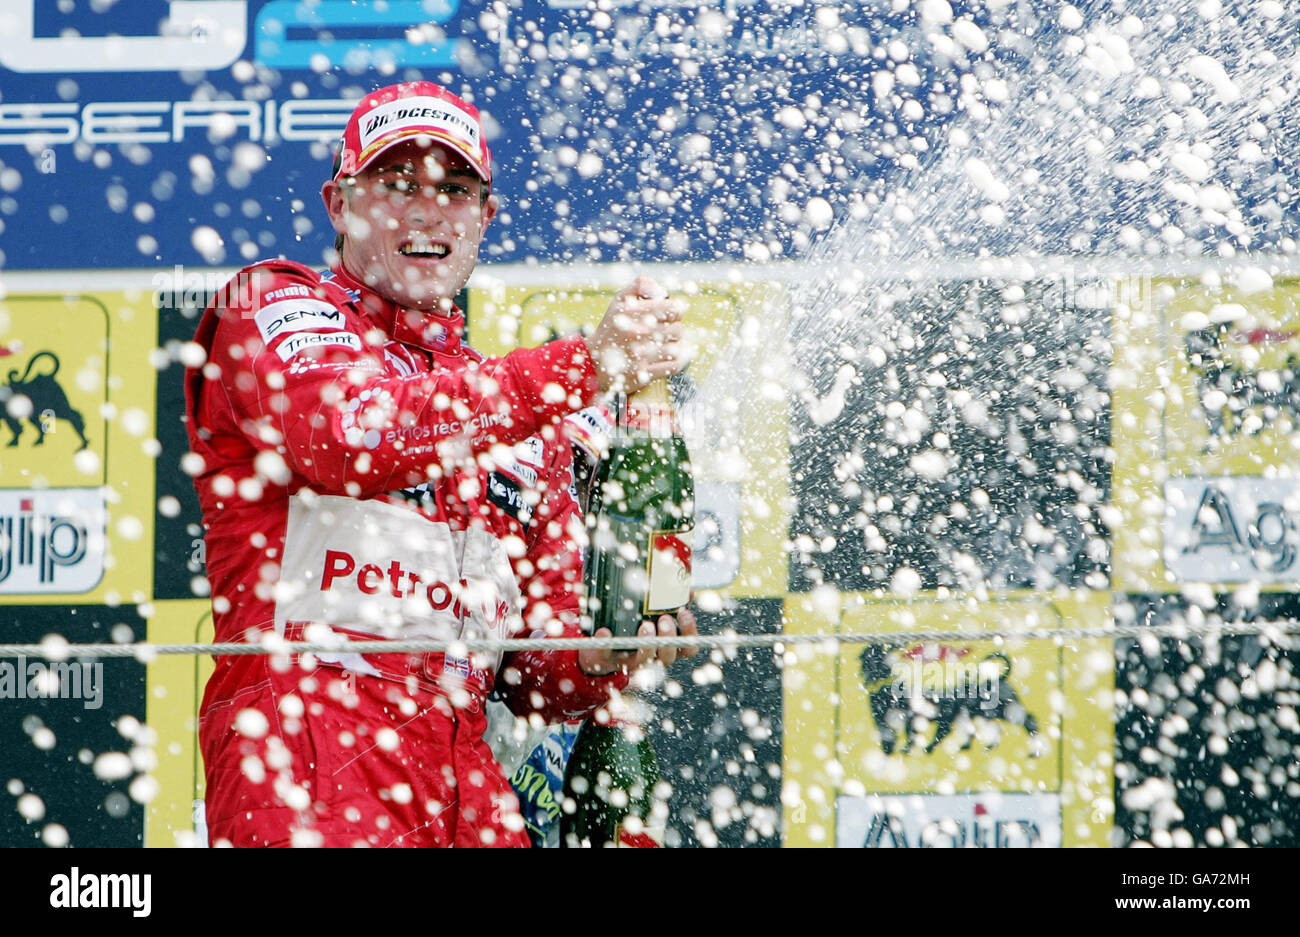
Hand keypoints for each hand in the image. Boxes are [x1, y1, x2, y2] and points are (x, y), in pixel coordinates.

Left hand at [578, 605, 698, 675]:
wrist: (601, 649)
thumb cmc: (634, 629)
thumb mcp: (652, 616)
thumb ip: (670, 604)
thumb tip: (688, 589)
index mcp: (665, 648)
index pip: (687, 648)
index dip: (689, 633)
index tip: (684, 613)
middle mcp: (652, 658)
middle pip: (668, 657)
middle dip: (669, 638)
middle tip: (664, 619)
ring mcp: (631, 660)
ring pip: (645, 660)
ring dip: (648, 643)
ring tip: (646, 625)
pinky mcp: (609, 659)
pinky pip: (607, 654)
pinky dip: (607, 641)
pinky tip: (605, 631)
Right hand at [584, 275, 684, 394]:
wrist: (593, 361)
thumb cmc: (612, 327)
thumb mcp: (620, 301)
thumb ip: (640, 286)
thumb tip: (662, 290)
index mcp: (631, 312)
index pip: (672, 309)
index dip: (677, 310)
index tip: (672, 314)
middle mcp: (635, 333)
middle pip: (678, 329)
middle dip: (676, 328)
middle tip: (668, 330)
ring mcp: (639, 356)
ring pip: (676, 348)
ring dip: (675, 345)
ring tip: (668, 343)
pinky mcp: (642, 375)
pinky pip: (673, 365)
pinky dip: (677, 360)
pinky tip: (669, 356)